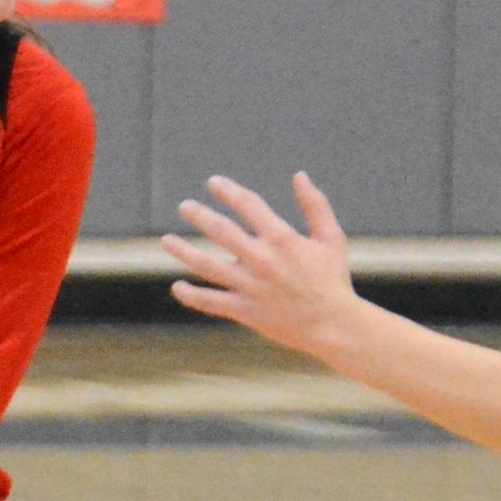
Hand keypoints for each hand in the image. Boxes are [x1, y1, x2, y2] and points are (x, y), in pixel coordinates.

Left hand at [164, 174, 362, 356]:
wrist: (334, 325)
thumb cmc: (333, 280)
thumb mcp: (331, 238)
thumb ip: (315, 205)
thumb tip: (299, 175)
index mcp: (281, 238)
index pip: (247, 204)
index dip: (228, 190)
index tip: (213, 183)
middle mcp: (261, 259)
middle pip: (221, 230)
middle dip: (199, 215)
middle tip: (185, 206)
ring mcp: (250, 286)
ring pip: (207, 265)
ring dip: (184, 251)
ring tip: (166, 240)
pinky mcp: (244, 311)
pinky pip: (211, 302)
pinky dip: (192, 295)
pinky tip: (177, 287)